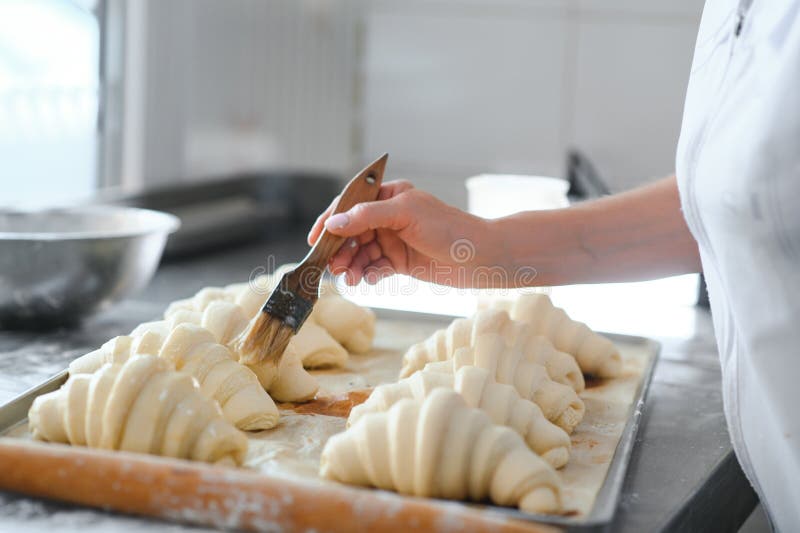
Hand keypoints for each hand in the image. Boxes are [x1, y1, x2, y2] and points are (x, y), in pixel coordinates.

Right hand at [307, 180, 494, 286]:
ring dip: (352, 265)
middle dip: (340, 249)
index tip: (315, 238)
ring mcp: (393, 240)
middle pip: (352, 232)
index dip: (330, 220)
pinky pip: (374, 268)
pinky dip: (368, 274)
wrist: (480, 257)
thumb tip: (333, 223)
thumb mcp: (405, 214)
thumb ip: (367, 217)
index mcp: (389, 196)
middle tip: (333, 266)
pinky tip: (368, 280)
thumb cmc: (449, 227)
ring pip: (361, 253)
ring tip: (350, 278)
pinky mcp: (400, 262)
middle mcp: (389, 217)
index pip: (351, 204)